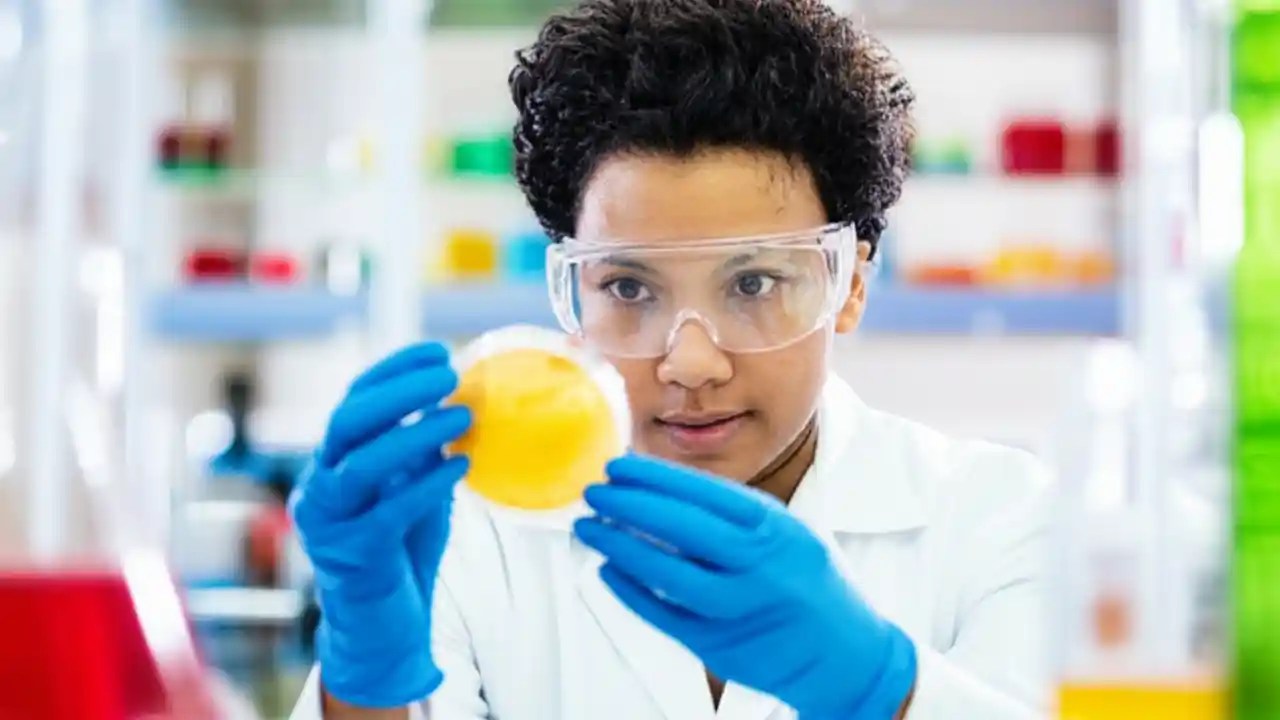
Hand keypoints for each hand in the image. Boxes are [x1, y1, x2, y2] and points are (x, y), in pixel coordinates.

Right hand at [290, 343, 471, 707]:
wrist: (379, 629)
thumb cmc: (399, 552)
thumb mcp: (412, 489)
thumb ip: (422, 450)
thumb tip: (458, 399)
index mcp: (332, 463)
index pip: (352, 400)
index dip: (392, 371)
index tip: (437, 351)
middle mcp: (320, 487)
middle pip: (346, 422)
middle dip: (397, 393)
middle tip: (448, 377)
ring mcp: (331, 523)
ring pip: (362, 466)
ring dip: (415, 435)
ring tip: (463, 418)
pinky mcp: (354, 556)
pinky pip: (389, 513)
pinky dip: (427, 485)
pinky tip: (461, 468)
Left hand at [574, 454, 916, 718]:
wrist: (846, 656)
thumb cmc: (808, 584)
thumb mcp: (787, 533)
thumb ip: (735, 516)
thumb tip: (664, 491)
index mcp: (775, 529)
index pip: (705, 492)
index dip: (656, 477)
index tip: (619, 465)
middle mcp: (758, 565)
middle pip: (683, 529)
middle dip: (631, 505)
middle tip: (595, 491)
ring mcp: (738, 608)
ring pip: (669, 574)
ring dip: (621, 547)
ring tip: (590, 527)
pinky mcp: (719, 645)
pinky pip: (665, 616)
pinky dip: (631, 593)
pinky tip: (607, 570)